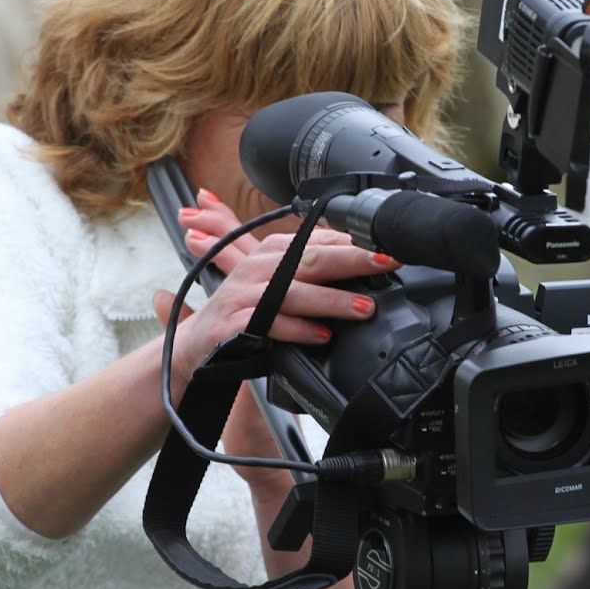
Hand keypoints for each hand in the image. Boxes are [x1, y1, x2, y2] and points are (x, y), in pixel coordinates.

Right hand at [150, 189, 399, 471]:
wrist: (197, 348)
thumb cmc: (245, 314)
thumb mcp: (278, 285)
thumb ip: (311, 265)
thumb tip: (354, 249)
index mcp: (272, 252)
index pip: (320, 240)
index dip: (357, 242)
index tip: (392, 247)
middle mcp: (257, 267)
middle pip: (312, 259)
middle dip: (353, 260)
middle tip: (387, 262)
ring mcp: (243, 295)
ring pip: (293, 292)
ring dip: (331, 300)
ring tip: (365, 309)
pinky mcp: (233, 325)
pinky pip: (269, 325)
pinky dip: (297, 330)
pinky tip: (322, 336)